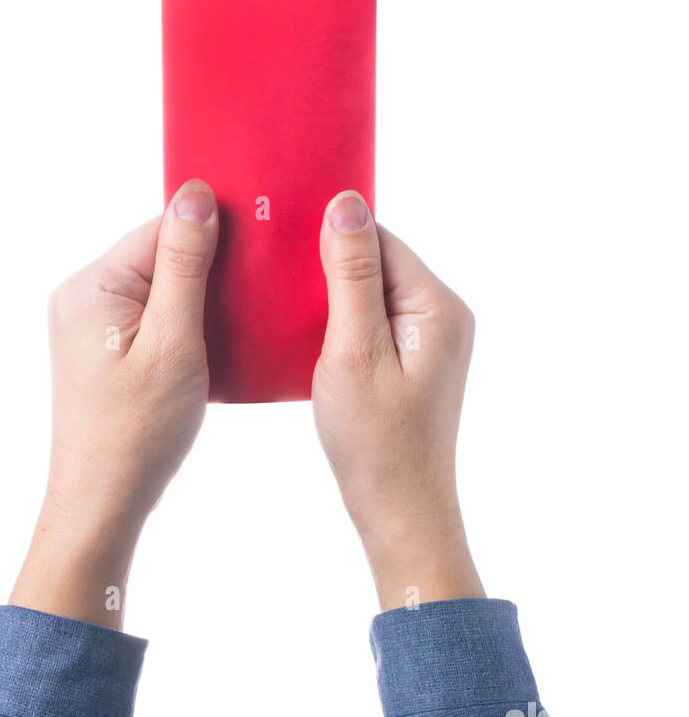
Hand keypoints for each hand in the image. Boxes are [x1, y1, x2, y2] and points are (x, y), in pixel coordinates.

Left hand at [10, 180, 217, 628]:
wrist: (103, 501)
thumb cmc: (136, 432)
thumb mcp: (173, 342)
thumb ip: (185, 265)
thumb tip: (197, 194)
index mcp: (92, 287)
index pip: (161, 229)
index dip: (213, 231)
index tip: (261, 242)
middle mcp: (83, 298)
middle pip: (160, 255)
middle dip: (209, 267)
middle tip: (257, 287)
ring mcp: (91, 327)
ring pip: (161, 288)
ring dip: (200, 299)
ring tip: (239, 320)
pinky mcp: (104, 352)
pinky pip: (154, 318)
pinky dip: (186, 326)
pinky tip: (214, 347)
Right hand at [313, 191, 484, 610]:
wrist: (400, 513)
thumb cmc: (377, 444)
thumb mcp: (354, 352)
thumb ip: (351, 276)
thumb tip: (347, 203)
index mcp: (437, 306)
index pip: (379, 238)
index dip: (329, 233)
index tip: (279, 236)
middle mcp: (443, 315)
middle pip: (376, 261)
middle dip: (327, 264)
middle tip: (273, 274)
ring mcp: (431, 340)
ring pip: (369, 292)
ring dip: (329, 296)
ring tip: (284, 308)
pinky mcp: (413, 363)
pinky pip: (371, 322)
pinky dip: (339, 324)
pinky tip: (306, 339)